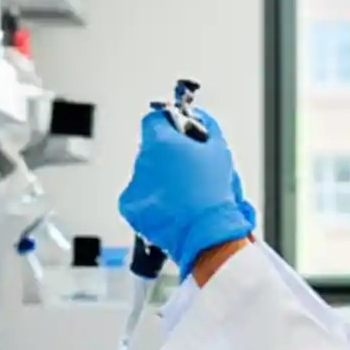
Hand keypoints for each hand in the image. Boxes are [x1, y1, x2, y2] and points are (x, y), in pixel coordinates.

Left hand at [119, 108, 254, 277]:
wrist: (206, 231)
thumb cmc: (214, 192)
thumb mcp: (219, 150)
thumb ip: (206, 126)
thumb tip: (199, 118)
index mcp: (161, 141)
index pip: (154, 119)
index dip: (168, 124)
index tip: (179, 133)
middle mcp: (142, 159)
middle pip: (150, 147)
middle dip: (166, 154)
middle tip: (187, 168)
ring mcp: (134, 184)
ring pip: (145, 173)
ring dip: (159, 178)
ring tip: (182, 194)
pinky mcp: (130, 206)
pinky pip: (139, 196)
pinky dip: (151, 200)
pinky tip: (172, 206)